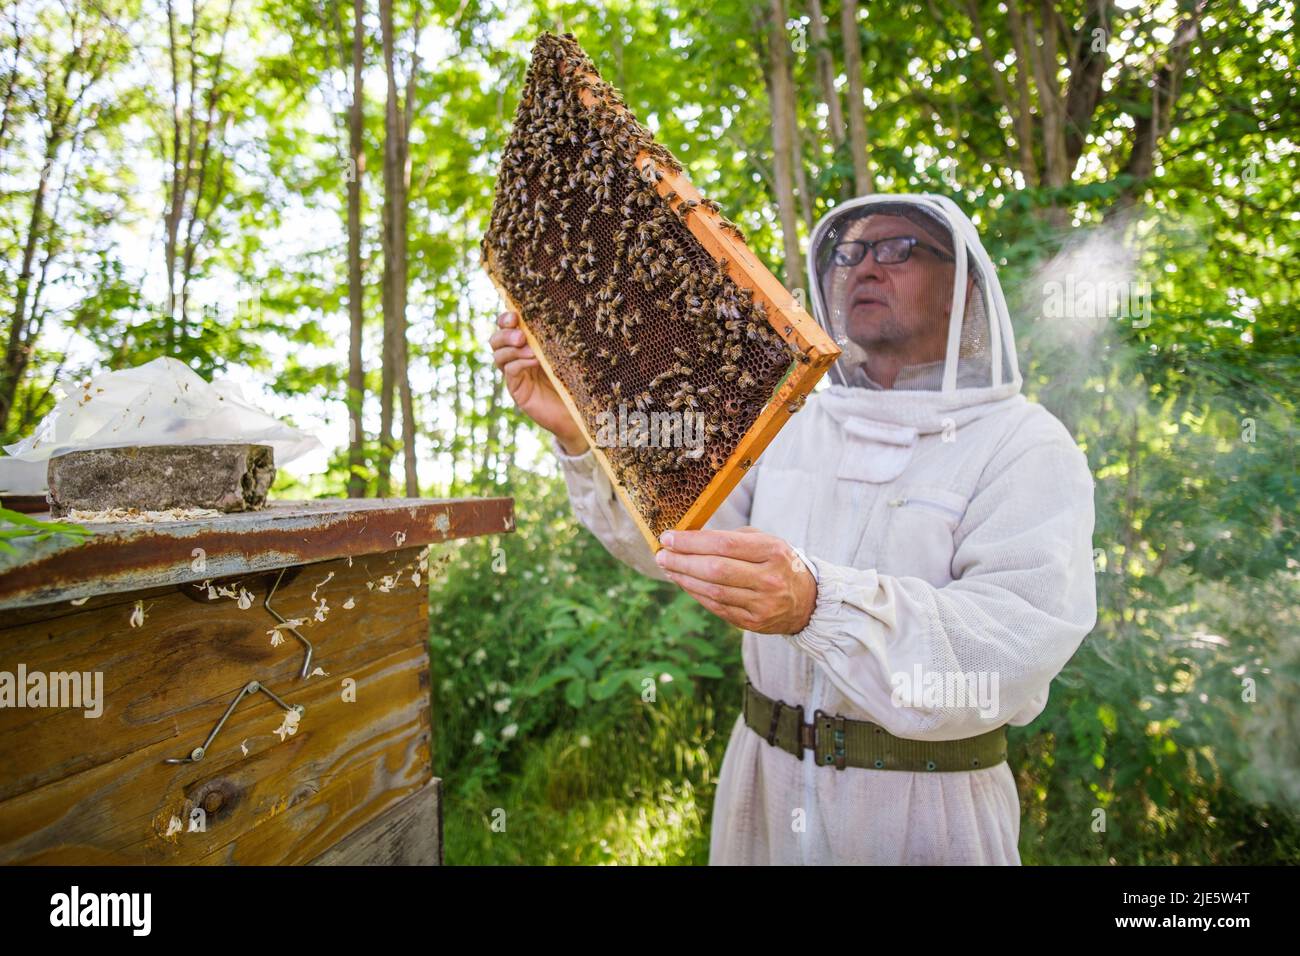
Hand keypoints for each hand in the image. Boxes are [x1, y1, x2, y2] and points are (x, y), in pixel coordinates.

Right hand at [490, 311, 588, 454]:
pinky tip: (534, 361)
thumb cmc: (575, 379)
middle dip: (505, 334)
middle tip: (521, 336)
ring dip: (512, 349)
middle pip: (496, 340)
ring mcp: (515, 374)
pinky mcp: (517, 389)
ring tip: (530, 349)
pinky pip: (510, 371)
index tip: (515, 315)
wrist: (578, 411)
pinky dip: (519, 363)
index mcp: (527, 343)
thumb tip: (555, 316)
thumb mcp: (566, 354)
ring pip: (499, 355)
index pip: (508, 327)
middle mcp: (517, 357)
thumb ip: (555, 338)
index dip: (506, 318)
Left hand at [654, 526, 817, 635]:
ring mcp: (761, 604)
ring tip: (668, 568)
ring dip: (684, 579)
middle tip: (661, 554)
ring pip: (712, 591)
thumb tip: (688, 538)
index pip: (724, 544)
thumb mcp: (765, 541)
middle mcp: (769, 578)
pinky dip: (695, 593)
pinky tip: (683, 582)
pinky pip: (716, 607)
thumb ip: (730, 538)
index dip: (692, 541)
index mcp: (773, 551)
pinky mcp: (752, 622)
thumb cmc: (778, 563)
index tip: (668, 537)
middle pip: (715, 569)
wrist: (807, 601)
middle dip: (682, 561)